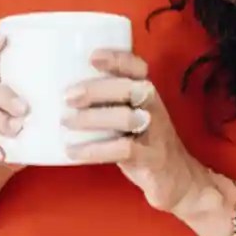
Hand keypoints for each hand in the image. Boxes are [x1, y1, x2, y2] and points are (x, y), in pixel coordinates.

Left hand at [63, 50, 212, 214]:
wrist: (176, 178)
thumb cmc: (143, 142)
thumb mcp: (130, 116)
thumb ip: (107, 103)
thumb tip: (59, 93)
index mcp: (147, 93)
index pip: (137, 67)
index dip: (117, 59)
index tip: (92, 56)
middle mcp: (154, 107)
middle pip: (130, 88)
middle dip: (97, 89)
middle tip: (68, 96)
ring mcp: (155, 132)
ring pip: (126, 117)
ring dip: (92, 118)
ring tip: (66, 121)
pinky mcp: (151, 158)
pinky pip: (124, 149)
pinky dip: (96, 149)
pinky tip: (73, 151)